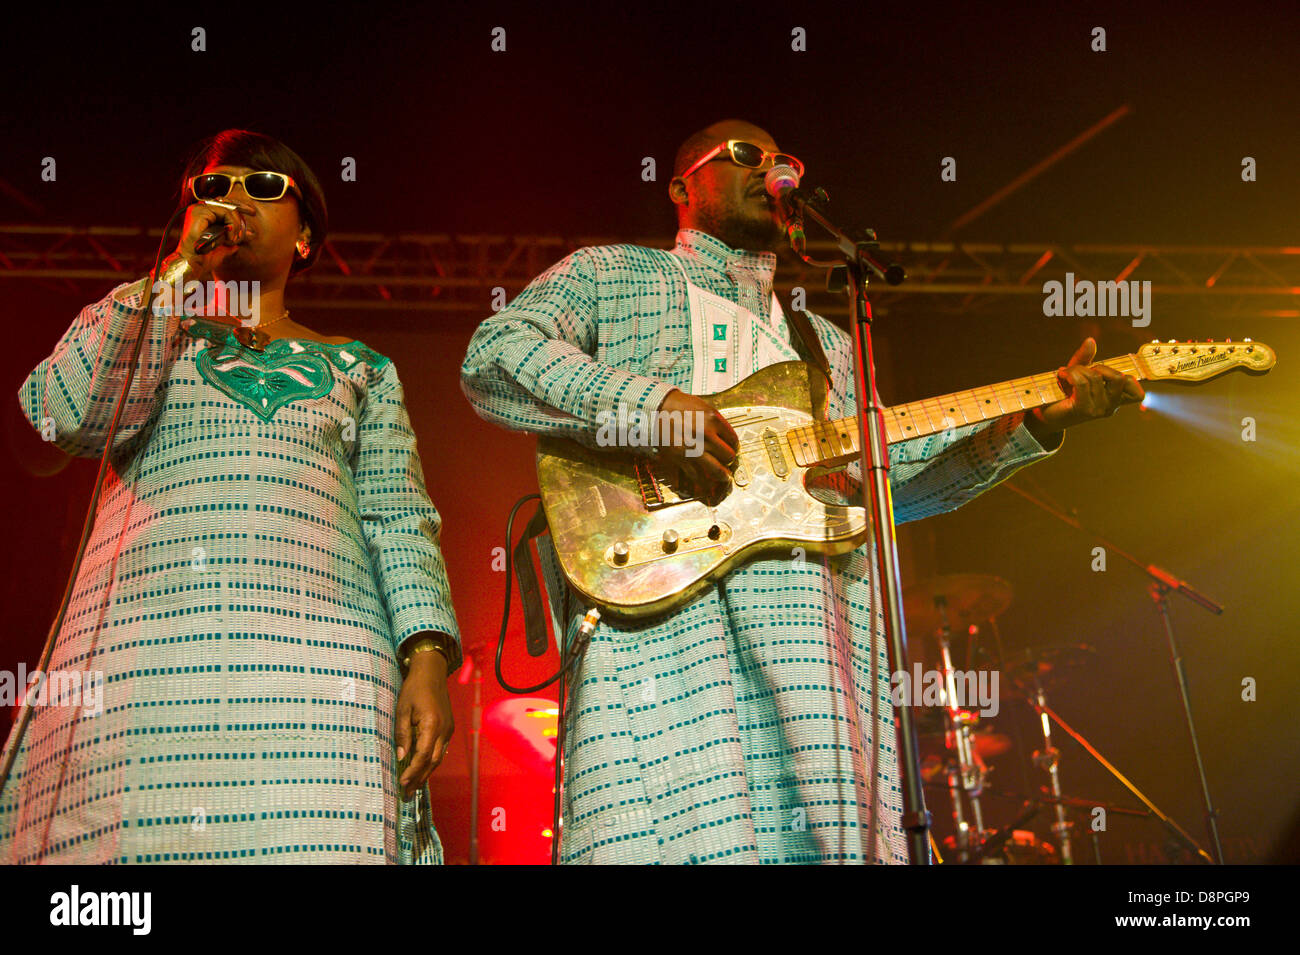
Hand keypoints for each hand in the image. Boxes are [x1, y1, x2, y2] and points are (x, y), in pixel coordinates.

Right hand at [170, 200, 248, 281]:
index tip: (252, 212)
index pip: (224, 203)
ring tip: (232, 240)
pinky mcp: (199, 213)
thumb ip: (233, 238)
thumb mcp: (223, 246)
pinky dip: (230, 225)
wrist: (193, 264)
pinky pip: (223, 212)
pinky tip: (228, 238)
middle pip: (227, 204)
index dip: (240, 206)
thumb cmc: (205, 257)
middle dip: (239, 218)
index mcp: (203, 214)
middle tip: (241, 234)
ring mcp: (198, 209)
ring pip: (227, 208)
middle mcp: (199, 209)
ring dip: (234, 225)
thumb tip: (248, 235)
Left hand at [395, 648, 452, 798]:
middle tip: (407, 794)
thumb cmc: (414, 689)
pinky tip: (423, 769)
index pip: (423, 755)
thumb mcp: (402, 710)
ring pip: (439, 757)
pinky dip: (432, 762)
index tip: (402, 784)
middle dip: (420, 779)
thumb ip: (402, 734)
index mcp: (431, 724)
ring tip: (413, 786)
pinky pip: (441, 749)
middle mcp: (444, 730)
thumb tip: (400, 756)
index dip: (412, 772)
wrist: (431, 672)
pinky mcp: (448, 727)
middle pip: (433, 761)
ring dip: (426, 773)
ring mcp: (448, 729)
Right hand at [656, 389, 739, 503]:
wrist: (656, 409)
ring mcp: (693, 449)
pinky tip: (706, 483)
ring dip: (722, 476)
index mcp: (713, 420)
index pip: (734, 440)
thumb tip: (726, 439)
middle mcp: (706, 435)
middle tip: (726, 461)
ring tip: (723, 477)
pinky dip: (702, 482)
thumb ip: (717, 423)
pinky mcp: (681, 459)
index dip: (733, 446)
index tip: (731, 449)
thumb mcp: (703, 408)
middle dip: (728, 460)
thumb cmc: (679, 406)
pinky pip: (697, 476)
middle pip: (728, 456)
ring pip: (717, 471)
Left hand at [1029, 337, 1144, 437]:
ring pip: (1095, 377)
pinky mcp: (1083, 409)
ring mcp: (1098, 410)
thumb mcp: (1078, 373)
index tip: (1108, 374)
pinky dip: (1070, 373)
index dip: (1130, 380)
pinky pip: (1082, 382)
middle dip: (1099, 367)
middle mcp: (1110, 407)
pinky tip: (1062, 374)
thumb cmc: (1064, 393)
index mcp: (1115, 401)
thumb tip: (1091, 340)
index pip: (1137, 393)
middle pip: (1119, 378)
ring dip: (1077, 369)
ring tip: (1066, 373)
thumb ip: (1086, 358)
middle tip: (1082, 371)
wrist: (1045, 413)